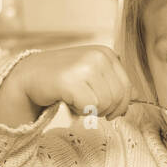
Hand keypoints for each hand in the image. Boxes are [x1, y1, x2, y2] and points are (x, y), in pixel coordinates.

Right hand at [12, 45, 133, 119]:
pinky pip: (89, 106)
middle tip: (89, 108)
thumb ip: (114, 83)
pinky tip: (68, 101)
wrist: (29, 75)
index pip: (127, 88)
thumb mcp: (93, 75)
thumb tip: (137, 97)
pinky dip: (80, 110)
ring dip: (91, 110)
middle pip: (118, 97)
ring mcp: (85, 66)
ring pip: (105, 103)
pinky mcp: (71, 80)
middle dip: (106, 109)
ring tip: (76, 101)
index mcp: (106, 53)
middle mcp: (98, 56)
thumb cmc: (63, 78)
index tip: (110, 112)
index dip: (121, 106)